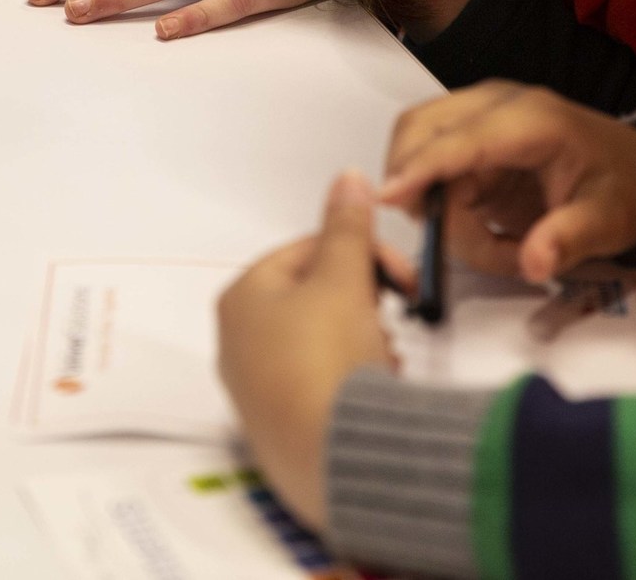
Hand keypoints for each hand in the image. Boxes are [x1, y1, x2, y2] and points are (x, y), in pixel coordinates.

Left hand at [218, 171, 398, 533]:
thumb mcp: (343, 278)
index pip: (307, 250)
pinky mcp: (280, 424)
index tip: (397, 271)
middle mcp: (237, 342)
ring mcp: (256, 387)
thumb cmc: (325, 365)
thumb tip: (347, 180)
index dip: (360, 254)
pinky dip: (352, 378)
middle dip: (362, 300)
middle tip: (393, 310)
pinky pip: (322, 384)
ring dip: (362, 339)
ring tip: (382, 354)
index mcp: (241, 298)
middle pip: (313, 296)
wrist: (330, 454)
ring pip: (321, 341)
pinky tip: (375, 386)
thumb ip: (347, 227)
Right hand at [380, 82, 635, 284]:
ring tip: (497, 248)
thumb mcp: (609, 221)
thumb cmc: (625, 189)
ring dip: (439, 211)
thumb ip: (569, 239)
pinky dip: (446, 214)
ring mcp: (477, 121)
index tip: (386, 199)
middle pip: (419, 130)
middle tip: (468, 245)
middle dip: (419, 189)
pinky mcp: (468, 144)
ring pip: (418, 157)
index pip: (461, 138)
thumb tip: (532, 265)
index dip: (421, 167)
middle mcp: (495, 107)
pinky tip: (491, 238)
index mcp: (532, 119)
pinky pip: (431, 177)